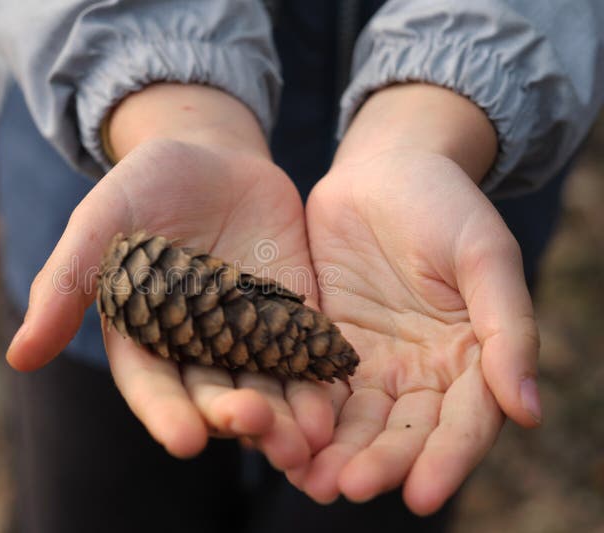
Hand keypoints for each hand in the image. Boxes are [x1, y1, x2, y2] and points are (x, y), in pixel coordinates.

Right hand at [5, 84, 338, 468]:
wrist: (211, 154)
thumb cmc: (144, 186)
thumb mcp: (100, 223)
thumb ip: (65, 284)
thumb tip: (18, 357)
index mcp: (144, 337)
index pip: (153, 388)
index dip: (167, 414)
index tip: (185, 440)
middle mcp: (197, 348)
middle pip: (214, 395)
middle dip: (234, 416)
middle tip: (256, 428)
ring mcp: (249, 334)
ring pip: (267, 386)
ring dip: (286, 417)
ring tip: (307, 439)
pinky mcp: (293, 314)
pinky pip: (307, 351)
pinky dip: (319, 377)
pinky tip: (338, 396)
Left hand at [290, 85, 541, 513]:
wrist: (386, 166)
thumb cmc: (446, 204)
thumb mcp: (485, 258)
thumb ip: (508, 330)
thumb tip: (528, 412)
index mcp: (468, 359)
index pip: (462, 425)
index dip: (445, 461)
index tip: (421, 495)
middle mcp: (419, 371)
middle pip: (401, 432)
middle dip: (377, 464)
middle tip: (345, 489)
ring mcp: (369, 360)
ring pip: (353, 420)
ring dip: (333, 453)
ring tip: (308, 480)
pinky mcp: (323, 341)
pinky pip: (312, 385)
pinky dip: (300, 414)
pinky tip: (279, 436)